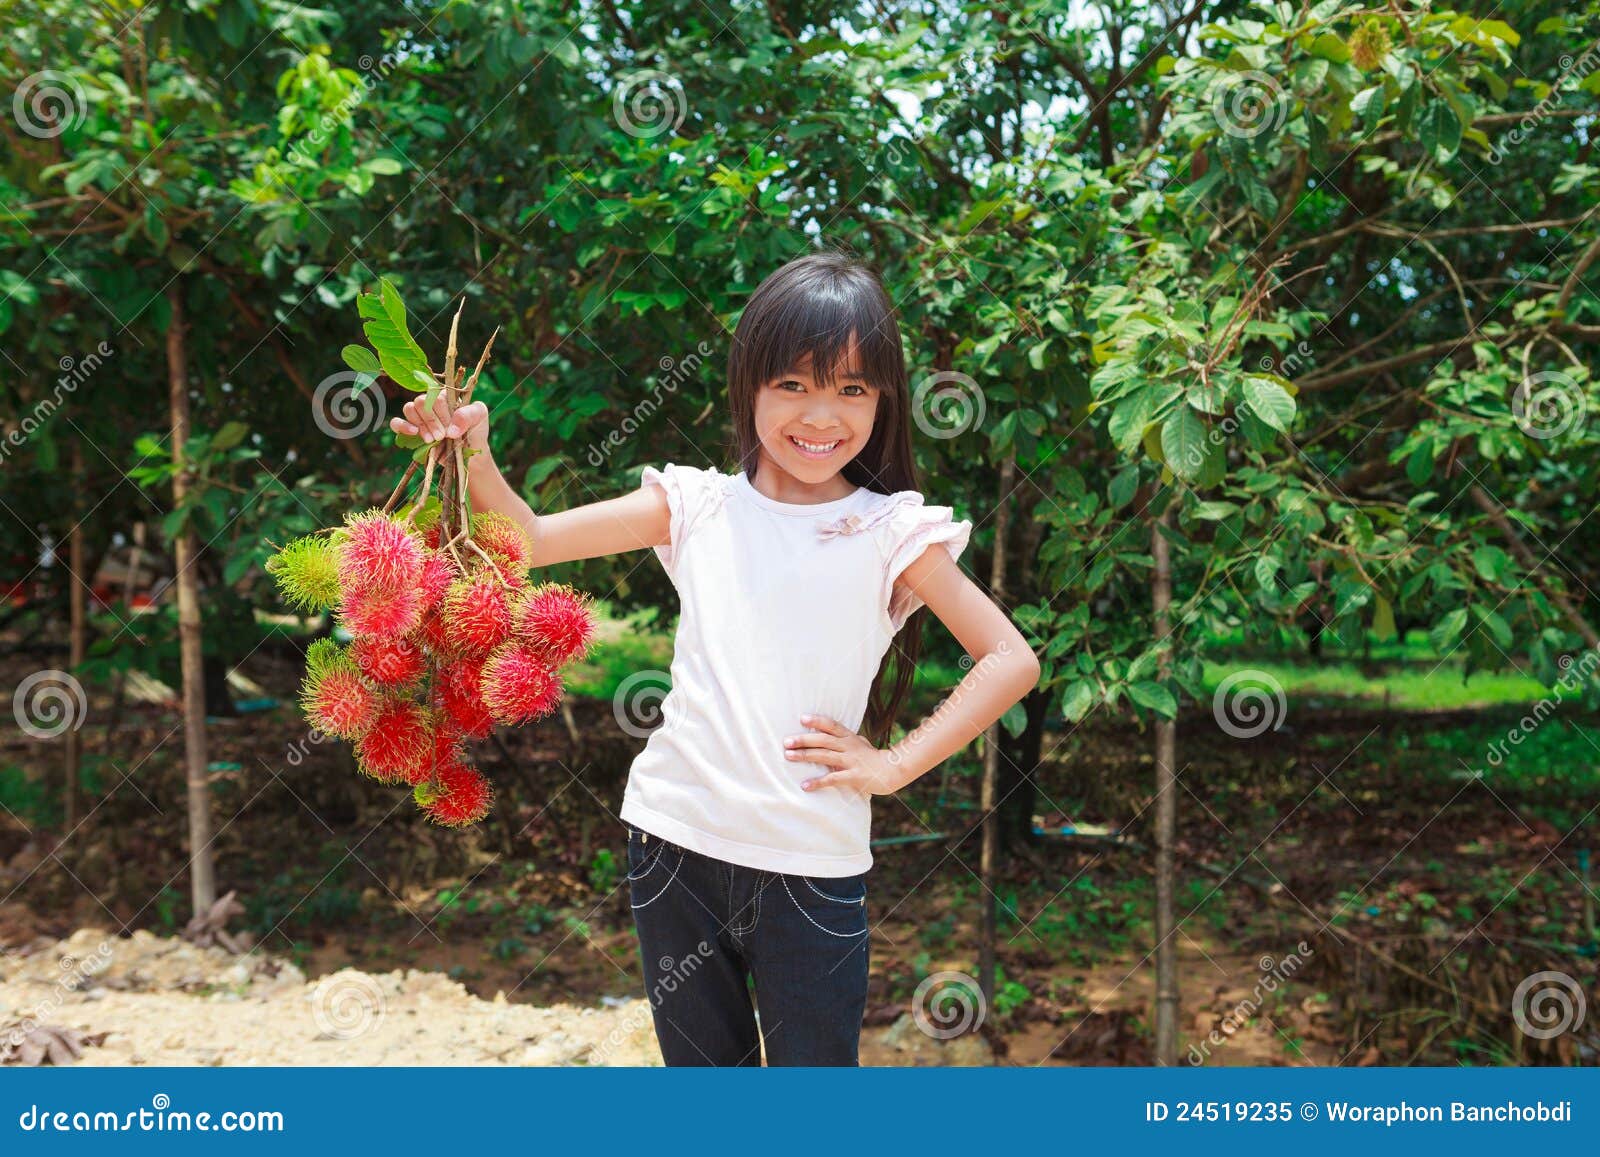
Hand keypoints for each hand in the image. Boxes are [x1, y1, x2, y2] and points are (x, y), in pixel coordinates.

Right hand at [389, 393, 489, 452]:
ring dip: (421, 425)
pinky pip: (396, 423)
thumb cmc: (475, 431)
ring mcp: (420, 416)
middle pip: (420, 401)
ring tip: (433, 440)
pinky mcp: (412, 430)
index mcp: (445, 395)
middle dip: (432, 421)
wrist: (469, 452)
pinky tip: (414, 433)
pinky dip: (402, 426)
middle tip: (443, 436)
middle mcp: (431, 402)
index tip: (452, 429)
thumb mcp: (480, 417)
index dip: (442, 414)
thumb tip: (450, 430)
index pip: (436, 395)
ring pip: (409, 408)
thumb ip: (469, 414)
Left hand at [785, 714, 904, 796]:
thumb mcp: (861, 744)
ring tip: (789, 756)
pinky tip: (805, 785)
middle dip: (804, 740)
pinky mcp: (854, 776)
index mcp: (850, 738)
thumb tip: (828, 733)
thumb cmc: (874, 758)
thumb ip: (845, 739)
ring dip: (805, 756)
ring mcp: (851, 761)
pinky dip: (818, 782)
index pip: (832, 725)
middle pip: (823, 740)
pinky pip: (833, 779)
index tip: (802, 718)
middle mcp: (849, 747)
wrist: (893, 771)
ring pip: (825, 756)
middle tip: (786, 742)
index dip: (817, 721)